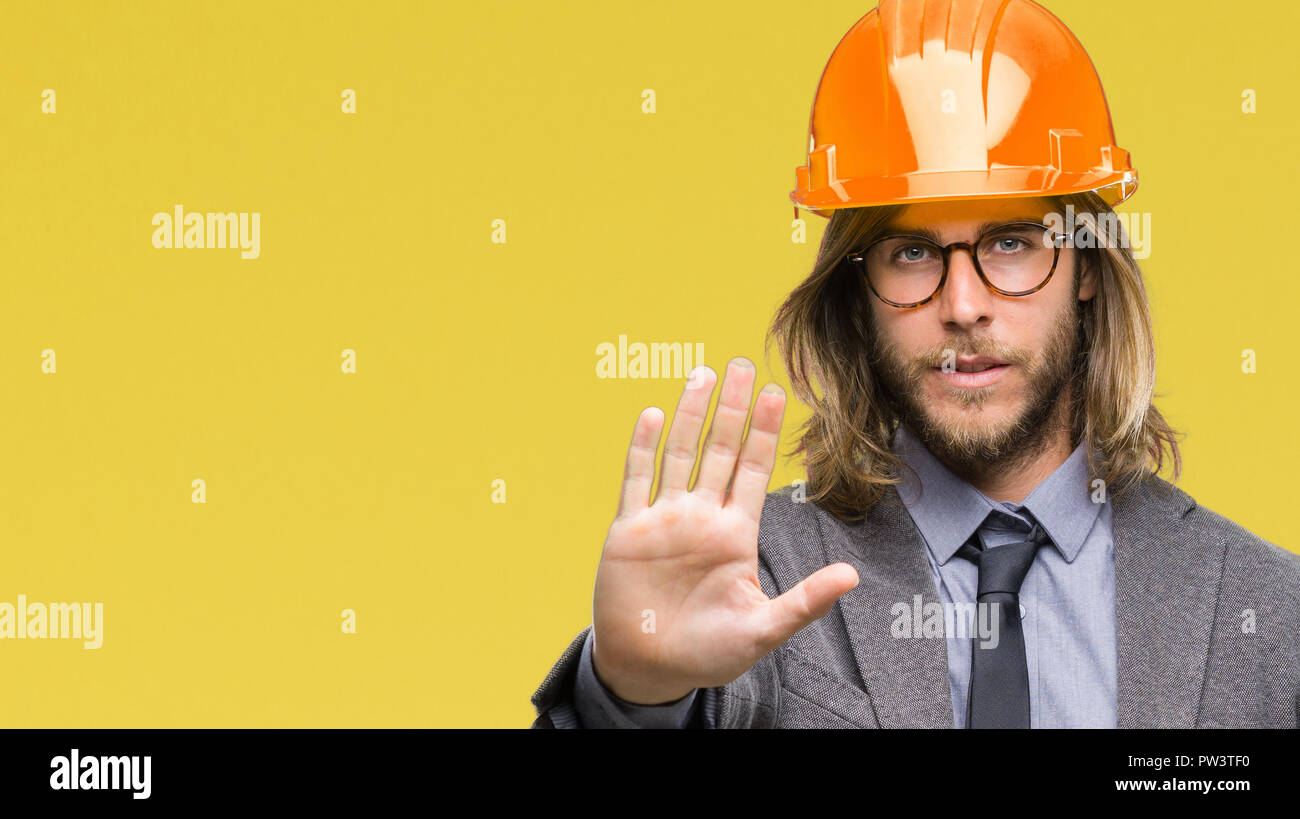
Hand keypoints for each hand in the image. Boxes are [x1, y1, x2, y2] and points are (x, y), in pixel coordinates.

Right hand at [590, 357, 859, 704]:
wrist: (649, 670)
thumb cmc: (709, 654)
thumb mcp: (763, 630)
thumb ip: (805, 602)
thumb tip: (852, 576)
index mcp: (735, 535)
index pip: (752, 472)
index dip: (764, 433)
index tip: (778, 394)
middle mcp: (701, 518)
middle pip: (719, 451)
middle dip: (732, 409)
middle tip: (744, 365)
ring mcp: (663, 521)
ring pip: (678, 455)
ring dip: (690, 416)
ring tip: (703, 374)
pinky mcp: (627, 531)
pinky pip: (635, 481)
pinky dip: (641, 448)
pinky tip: (651, 414)